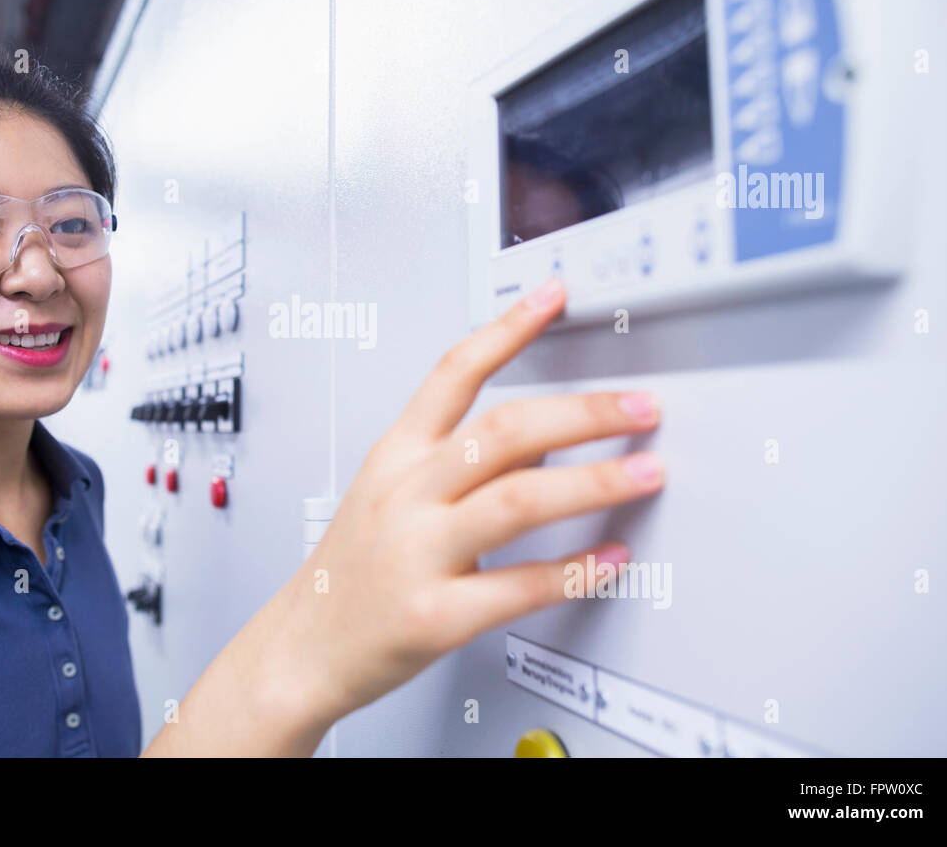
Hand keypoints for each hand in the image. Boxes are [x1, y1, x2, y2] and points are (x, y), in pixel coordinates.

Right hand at [280, 278, 663, 721]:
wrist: (302, 648)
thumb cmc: (349, 572)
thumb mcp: (385, 493)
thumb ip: (454, 457)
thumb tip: (543, 434)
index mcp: (395, 456)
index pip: (454, 372)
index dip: (507, 329)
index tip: (554, 297)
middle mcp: (406, 494)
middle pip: (503, 430)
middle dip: (584, 412)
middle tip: (640, 407)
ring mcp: (418, 553)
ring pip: (518, 499)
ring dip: (593, 482)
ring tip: (644, 472)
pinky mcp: (435, 615)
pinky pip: (517, 586)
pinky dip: (574, 571)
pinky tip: (609, 558)